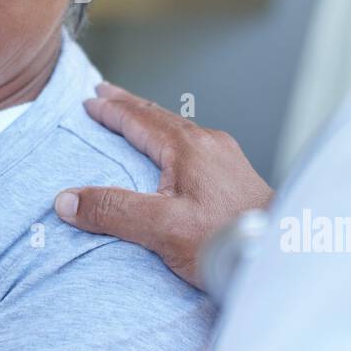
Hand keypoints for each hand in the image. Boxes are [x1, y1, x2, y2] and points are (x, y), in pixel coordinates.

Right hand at [53, 82, 274, 287]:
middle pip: (160, 117)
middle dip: (130, 106)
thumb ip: (113, 211)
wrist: (283, 256)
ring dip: (152, 122)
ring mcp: (227, 159)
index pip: (139, 118)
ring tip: (136, 121)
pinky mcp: (237, 177)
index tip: (90, 100)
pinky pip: (195, 146)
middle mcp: (210, 144)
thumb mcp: (161, 228)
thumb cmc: (229, 241)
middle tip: (107, 94)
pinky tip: (175, 157)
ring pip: (180, 130)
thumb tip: (67, 200)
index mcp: (189, 147)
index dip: (112, 109)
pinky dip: (172, 140)